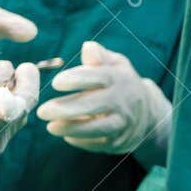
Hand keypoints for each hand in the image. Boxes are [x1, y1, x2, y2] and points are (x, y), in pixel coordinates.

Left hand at [37, 40, 171, 160]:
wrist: (148, 114)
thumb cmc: (121, 84)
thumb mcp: (116, 65)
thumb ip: (100, 57)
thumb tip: (87, 47)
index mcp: (119, 78)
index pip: (99, 77)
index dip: (77, 79)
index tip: (56, 83)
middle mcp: (123, 101)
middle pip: (95, 105)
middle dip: (67, 109)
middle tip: (42, 111)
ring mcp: (123, 123)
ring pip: (98, 128)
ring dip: (73, 128)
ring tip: (50, 127)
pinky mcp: (120, 141)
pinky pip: (100, 143)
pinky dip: (83, 141)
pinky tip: (66, 136)